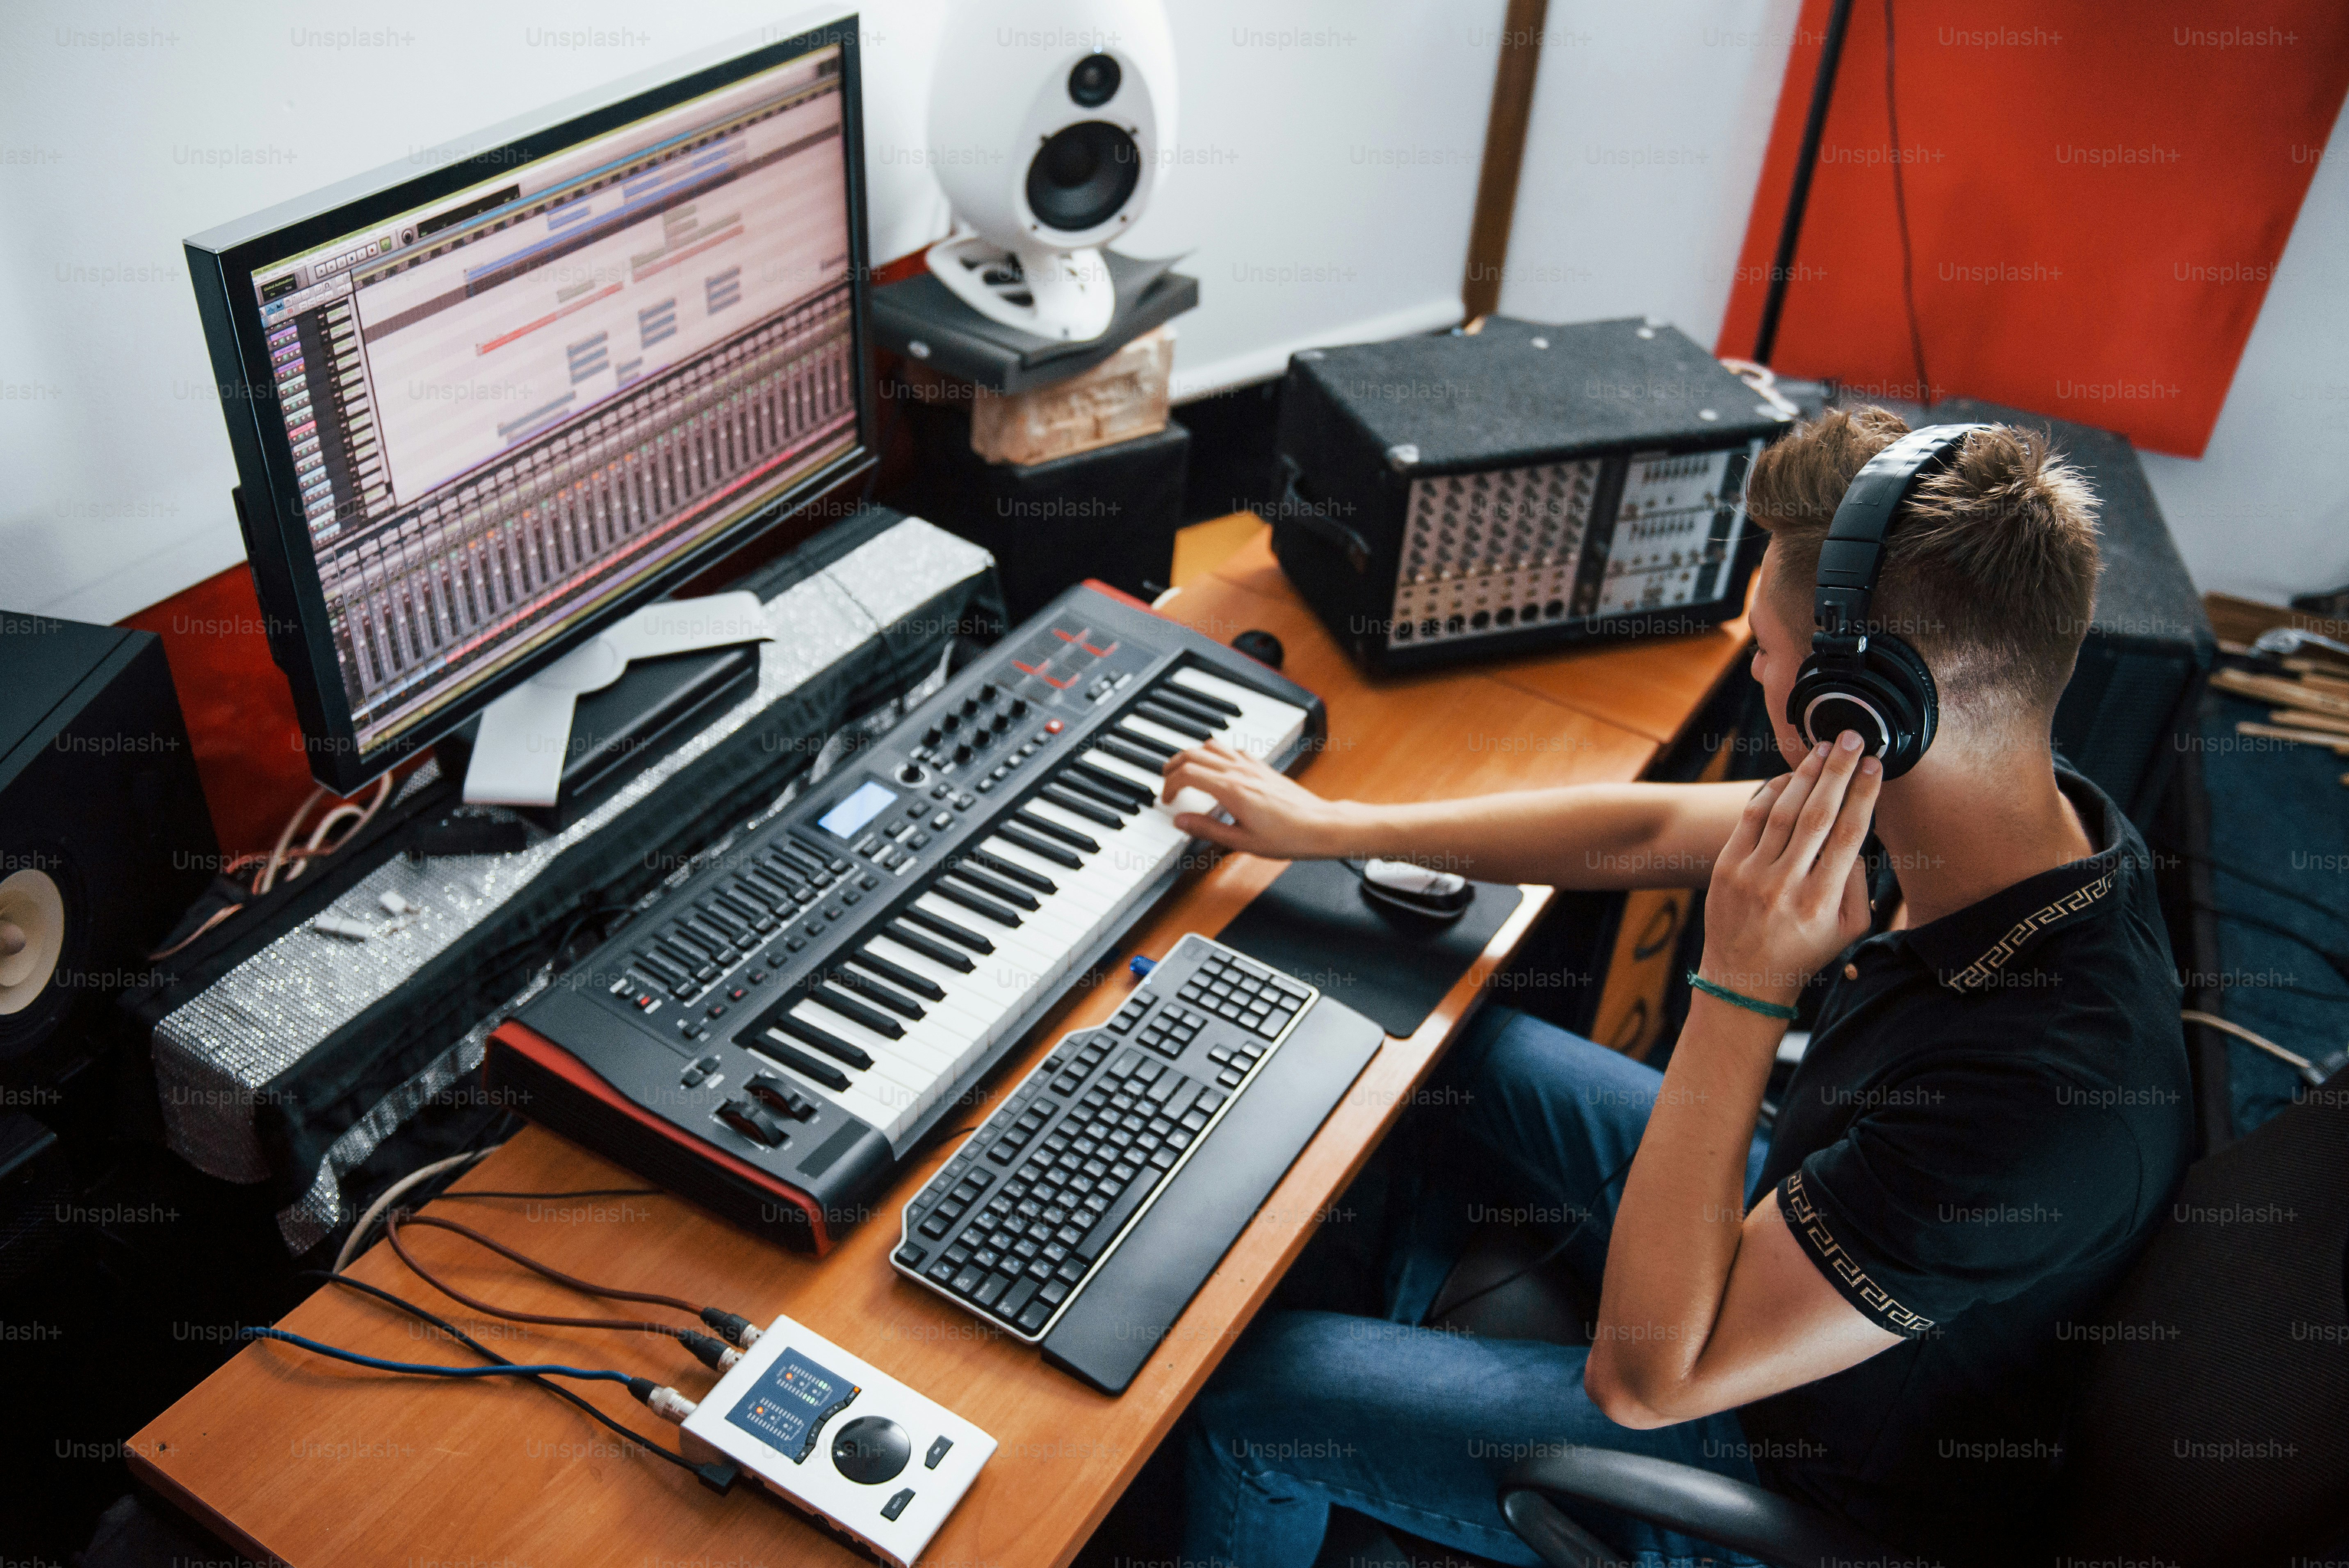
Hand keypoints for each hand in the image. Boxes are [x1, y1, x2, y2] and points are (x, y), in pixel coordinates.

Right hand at [1159, 740, 1352, 858]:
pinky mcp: (1263, 767)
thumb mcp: (1241, 841)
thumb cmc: (1287, 837)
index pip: (1187, 774)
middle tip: (1165, 781)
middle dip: (1173, 765)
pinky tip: (1217, 769)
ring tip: (1184, 770)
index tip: (1167, 800)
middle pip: (1194, 754)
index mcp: (1231, 790)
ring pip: (1212, 746)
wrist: (1321, 825)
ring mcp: (1252, 766)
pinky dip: (1216, 754)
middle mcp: (1240, 771)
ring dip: (1193, 755)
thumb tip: (1180, 821)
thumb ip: (1207, 829)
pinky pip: (1233, 749)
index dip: (1170, 785)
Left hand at [1698, 732, 1880, 1008]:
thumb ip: (1860, 883)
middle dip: (1837, 771)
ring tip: (1823, 749)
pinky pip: (1750, 818)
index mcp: (1822, 903)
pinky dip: (1770, 793)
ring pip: (1782, 811)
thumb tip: (1858, 833)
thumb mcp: (1849, 930)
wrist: (1744, 980)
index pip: (1848, 836)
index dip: (1864, 795)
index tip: (1876, 765)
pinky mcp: (1726, 868)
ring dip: (1804, 775)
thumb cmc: (1805, 951)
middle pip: (1816, 815)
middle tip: (1852, 738)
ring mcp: (1751, 876)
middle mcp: (1785, 886)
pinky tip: (1789, 776)